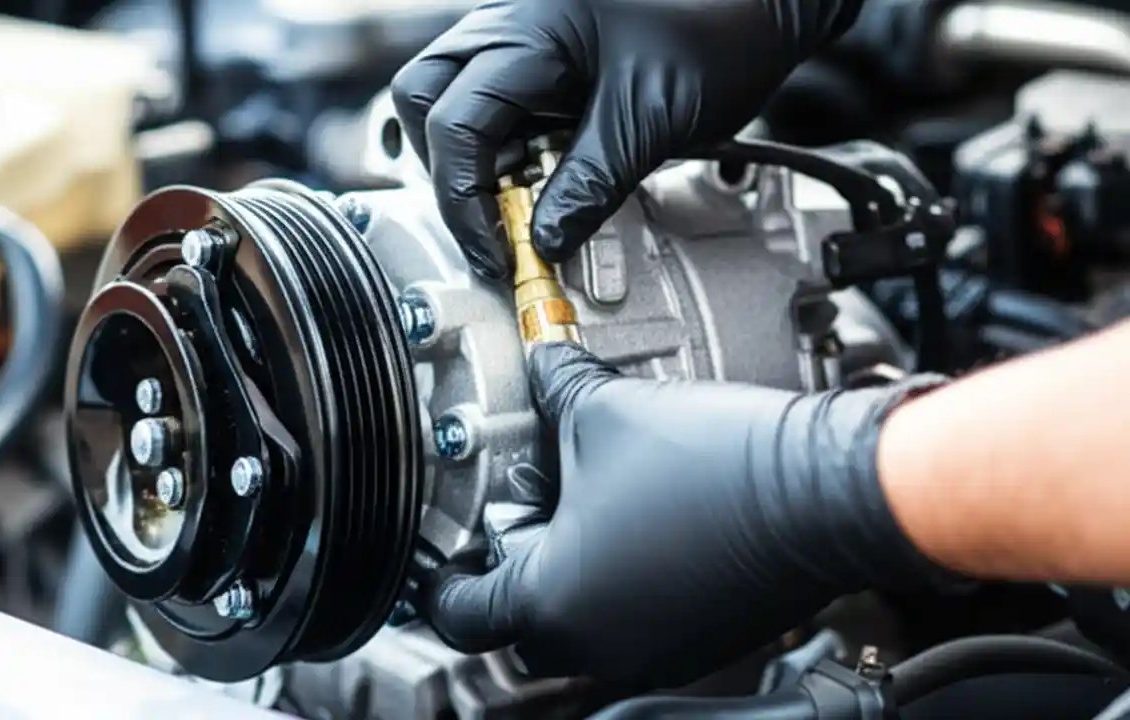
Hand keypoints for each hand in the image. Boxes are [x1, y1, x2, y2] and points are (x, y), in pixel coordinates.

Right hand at [390, 0, 861, 278]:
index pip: (455, 123)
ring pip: (455, 99)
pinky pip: (499, 104)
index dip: (466, 200)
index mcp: (529, 33)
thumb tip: (543, 241)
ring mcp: (527, 40)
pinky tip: (540, 177)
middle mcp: (513, 27)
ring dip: (473, 161)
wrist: (769, 4)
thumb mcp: (651, 120)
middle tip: (491, 226)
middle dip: (448, 171)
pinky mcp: (550, 60)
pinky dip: (505, 148)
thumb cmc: (720, 33)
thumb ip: (589, 183)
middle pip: (428, 99)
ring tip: (517, 205)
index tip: (500, 253)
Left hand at [419, 343, 948, 681]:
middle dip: (511, 568)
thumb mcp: (608, 413)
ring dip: (568, 574)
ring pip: (580, 626)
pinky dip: (620, 583)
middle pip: (518, 624)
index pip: (461, 611)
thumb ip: (555, 388)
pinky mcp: (701, 638)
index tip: (444, 555)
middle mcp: (599, 643)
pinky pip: (634, 623)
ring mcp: (655, 650)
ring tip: (589, 503)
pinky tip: (640, 522)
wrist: (828, 490)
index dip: (442, 577)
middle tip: (525, 509)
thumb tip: (543, 362)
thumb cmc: (721, 467)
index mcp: (555, 600)